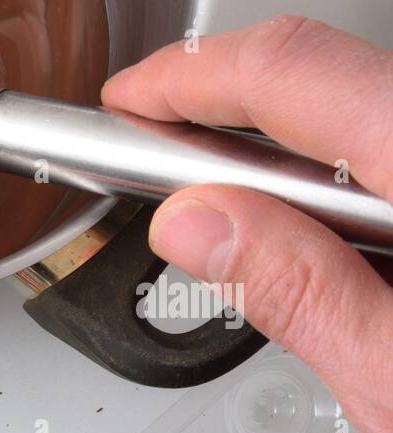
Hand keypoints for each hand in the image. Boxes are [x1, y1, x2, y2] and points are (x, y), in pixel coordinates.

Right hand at [103, 17, 392, 432]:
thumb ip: (297, 291)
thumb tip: (199, 221)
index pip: (296, 75)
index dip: (191, 76)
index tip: (131, 103)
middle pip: (335, 80)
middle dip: (226, 115)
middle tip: (157, 163)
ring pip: (372, 118)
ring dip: (283, 159)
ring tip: (229, 220)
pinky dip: (339, 185)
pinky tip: (315, 239)